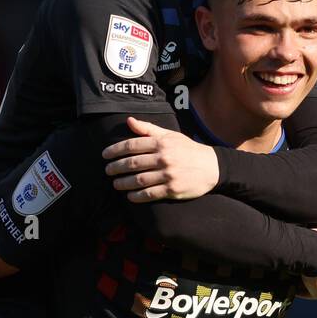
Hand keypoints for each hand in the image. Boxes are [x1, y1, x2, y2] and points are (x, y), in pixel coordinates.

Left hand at [103, 117, 219, 201]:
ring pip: (139, 180)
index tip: (105, 155)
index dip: (115, 150)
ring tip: (116, 184)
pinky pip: (150, 194)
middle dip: (116, 167)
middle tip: (107, 171)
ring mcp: (168, 174)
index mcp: (161, 143)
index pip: (132, 145)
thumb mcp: (170, 135)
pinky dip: (137, 196)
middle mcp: (164, 158)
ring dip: (124, 183)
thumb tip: (129, 121)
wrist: (211, 167)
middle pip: (133, 163)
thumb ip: (148, 129)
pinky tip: (129, 196)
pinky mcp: (173, 189)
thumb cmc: (187, 149)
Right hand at [299, 229, 316, 298]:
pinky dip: (304, 291)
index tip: (307, 258)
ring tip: (294, 280)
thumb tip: (308, 222)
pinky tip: (293, 289)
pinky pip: (314, 293)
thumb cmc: (316, 239)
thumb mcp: (316, 228)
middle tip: (300, 270)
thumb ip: (315, 228)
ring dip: (311, 281)